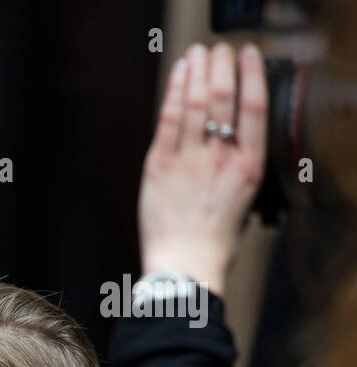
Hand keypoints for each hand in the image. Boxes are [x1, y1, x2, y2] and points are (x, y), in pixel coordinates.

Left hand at [138, 43, 267, 295]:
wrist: (185, 268)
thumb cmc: (213, 241)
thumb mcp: (242, 201)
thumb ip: (236, 168)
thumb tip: (228, 142)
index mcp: (249, 167)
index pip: (255, 109)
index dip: (251, 76)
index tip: (248, 57)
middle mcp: (221, 158)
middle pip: (224, 99)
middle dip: (221, 67)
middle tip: (218, 51)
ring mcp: (189, 160)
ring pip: (196, 104)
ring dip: (197, 72)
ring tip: (198, 54)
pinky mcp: (159, 166)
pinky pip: (168, 120)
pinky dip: (174, 93)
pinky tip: (178, 76)